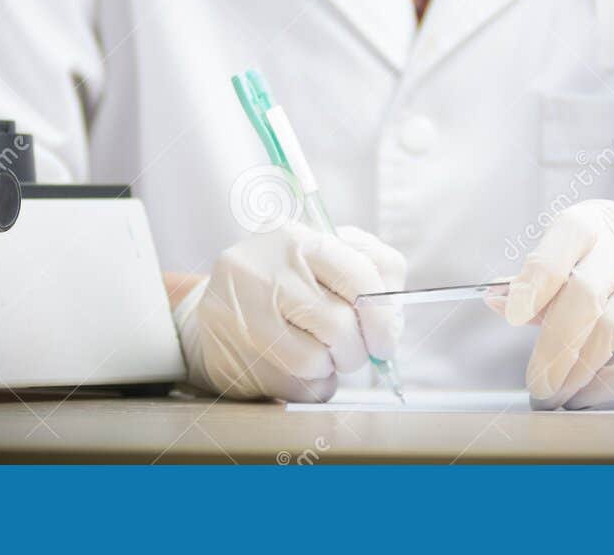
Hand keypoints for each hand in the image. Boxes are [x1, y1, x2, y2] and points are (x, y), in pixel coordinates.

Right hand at [175, 222, 405, 401]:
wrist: (219, 315)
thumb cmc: (288, 289)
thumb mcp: (327, 264)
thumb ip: (371, 278)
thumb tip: (393, 324)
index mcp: (301, 237)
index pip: (362, 272)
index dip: (384, 315)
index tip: (386, 342)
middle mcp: (271, 261)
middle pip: (342, 320)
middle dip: (358, 348)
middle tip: (354, 354)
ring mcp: (249, 299)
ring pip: (322, 351)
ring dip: (334, 364)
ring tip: (323, 355)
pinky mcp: (238, 338)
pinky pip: (300, 371)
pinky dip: (312, 377)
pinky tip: (299, 364)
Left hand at [502, 200, 613, 408]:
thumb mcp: (584, 246)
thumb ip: (540, 275)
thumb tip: (494, 301)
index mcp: (593, 223)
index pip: (560, 249)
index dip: (533, 284)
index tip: (510, 317)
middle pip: (583, 296)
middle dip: (552, 346)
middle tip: (534, 381)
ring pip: (610, 329)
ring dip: (575, 370)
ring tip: (552, 394)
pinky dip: (607, 382)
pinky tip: (583, 396)